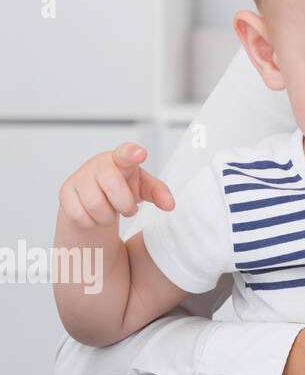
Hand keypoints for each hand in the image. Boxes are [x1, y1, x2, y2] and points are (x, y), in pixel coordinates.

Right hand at [57, 143, 175, 230]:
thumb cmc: (122, 187)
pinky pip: (79, 215)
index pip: (126, 153)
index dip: (132, 153)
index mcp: (121, 159)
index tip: (140, 153)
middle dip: (124, 205)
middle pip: (113, 187)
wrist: (95, 197)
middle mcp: (99, 164)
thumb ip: (159, 193)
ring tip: (111, 211)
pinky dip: (91, 221)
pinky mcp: (65, 192)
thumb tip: (170, 205)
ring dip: (108, 216)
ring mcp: (80, 176)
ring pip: (95, 205)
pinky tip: (95, 215)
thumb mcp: (143, 187)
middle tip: (127, 208)